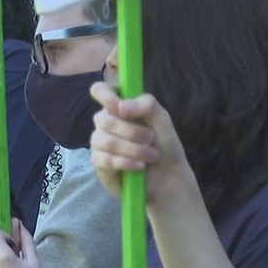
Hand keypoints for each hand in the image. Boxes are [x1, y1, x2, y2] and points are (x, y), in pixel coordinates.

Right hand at [88, 81, 193, 204]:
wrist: (168, 176)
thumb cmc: (164, 145)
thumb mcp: (162, 120)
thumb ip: (147, 105)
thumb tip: (120, 106)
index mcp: (119, 107)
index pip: (100, 90)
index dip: (106, 96)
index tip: (120, 107)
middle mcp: (106, 123)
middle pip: (104, 119)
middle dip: (132, 131)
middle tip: (152, 139)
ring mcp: (100, 143)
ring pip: (104, 141)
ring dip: (133, 149)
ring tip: (151, 156)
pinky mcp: (99, 164)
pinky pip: (104, 159)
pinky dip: (125, 162)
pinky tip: (139, 166)